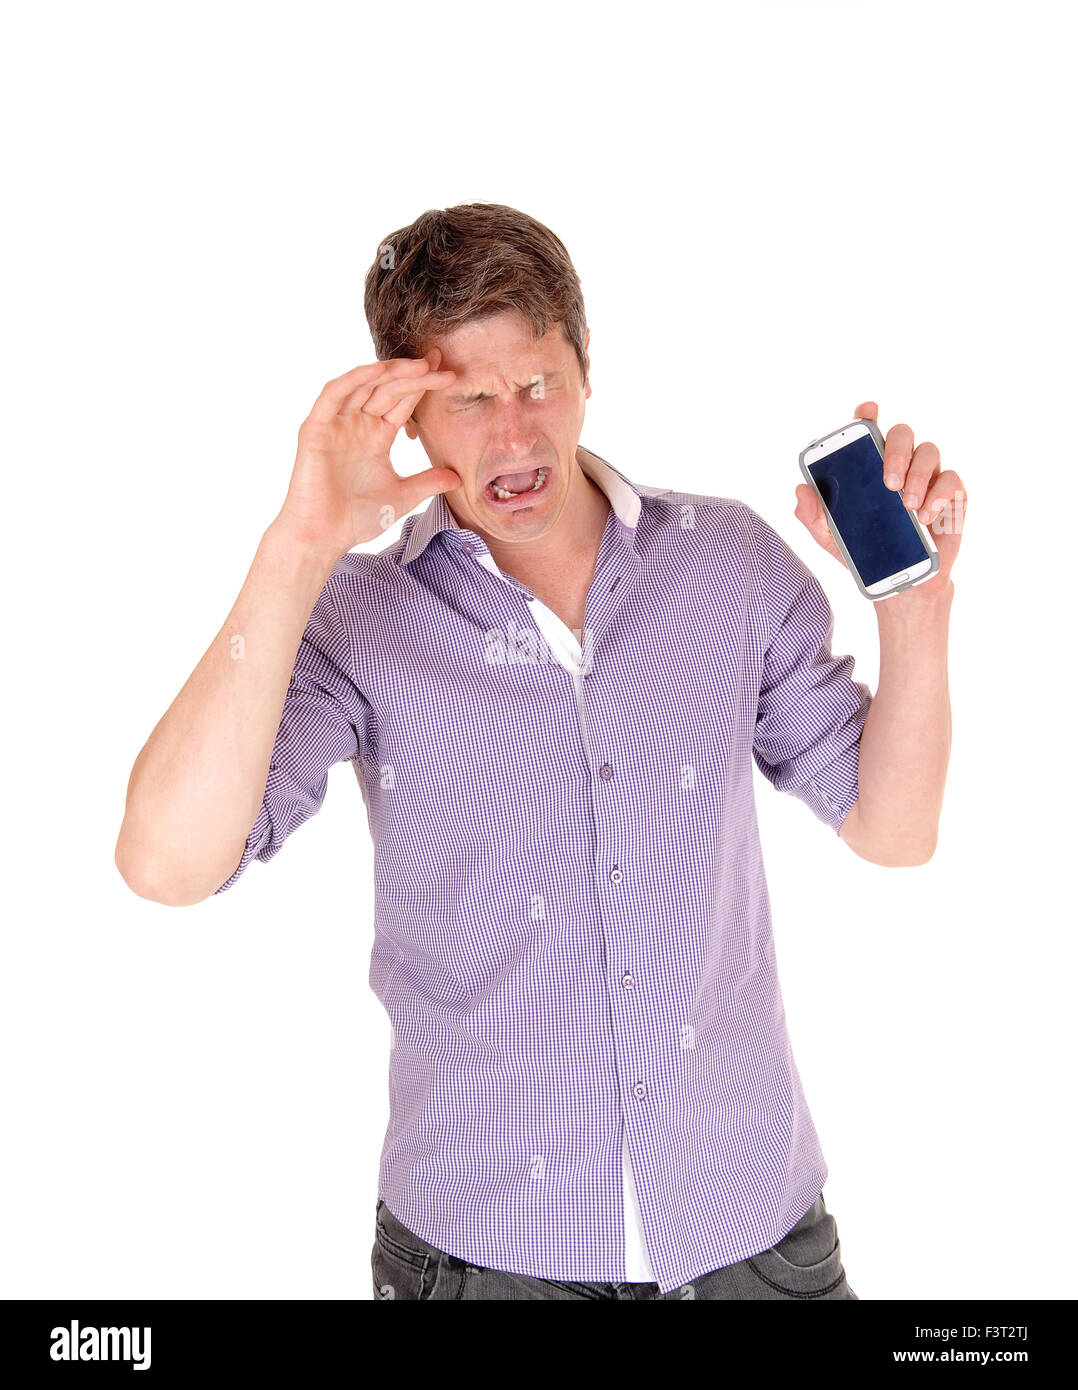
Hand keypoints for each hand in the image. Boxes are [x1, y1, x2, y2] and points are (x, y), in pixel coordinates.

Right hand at [272, 349, 460, 560]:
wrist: (323, 536)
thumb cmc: (355, 519)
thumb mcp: (402, 497)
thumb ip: (427, 483)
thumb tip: (458, 478)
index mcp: (376, 437)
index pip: (403, 402)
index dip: (424, 386)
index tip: (449, 374)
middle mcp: (356, 425)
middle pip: (388, 389)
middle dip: (415, 376)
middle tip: (442, 364)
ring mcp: (336, 424)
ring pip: (364, 386)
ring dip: (391, 372)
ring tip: (420, 365)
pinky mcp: (316, 428)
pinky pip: (334, 395)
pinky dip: (354, 380)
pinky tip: (378, 370)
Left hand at [794, 401, 965, 599]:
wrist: (902, 582)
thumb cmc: (867, 552)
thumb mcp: (832, 538)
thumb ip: (813, 516)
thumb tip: (800, 490)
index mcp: (871, 467)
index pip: (871, 431)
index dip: (868, 416)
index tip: (868, 411)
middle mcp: (902, 464)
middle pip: (903, 434)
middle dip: (896, 452)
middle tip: (888, 483)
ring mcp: (928, 477)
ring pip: (929, 452)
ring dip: (917, 476)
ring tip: (906, 505)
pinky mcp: (951, 495)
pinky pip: (951, 481)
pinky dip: (939, 495)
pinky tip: (925, 515)